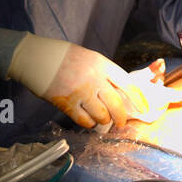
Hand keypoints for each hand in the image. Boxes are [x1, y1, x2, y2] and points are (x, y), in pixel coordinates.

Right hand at [10, 35, 146, 128]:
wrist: (35, 58)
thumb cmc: (64, 57)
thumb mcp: (90, 58)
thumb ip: (105, 74)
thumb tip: (120, 92)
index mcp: (102, 65)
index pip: (128, 84)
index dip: (139, 99)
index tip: (145, 108)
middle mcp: (94, 79)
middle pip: (117, 105)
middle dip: (121, 119)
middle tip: (120, 124)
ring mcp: (80, 92)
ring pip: (102, 116)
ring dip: (103, 121)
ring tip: (100, 119)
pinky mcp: (66, 104)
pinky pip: (84, 121)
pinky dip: (89, 124)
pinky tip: (87, 120)